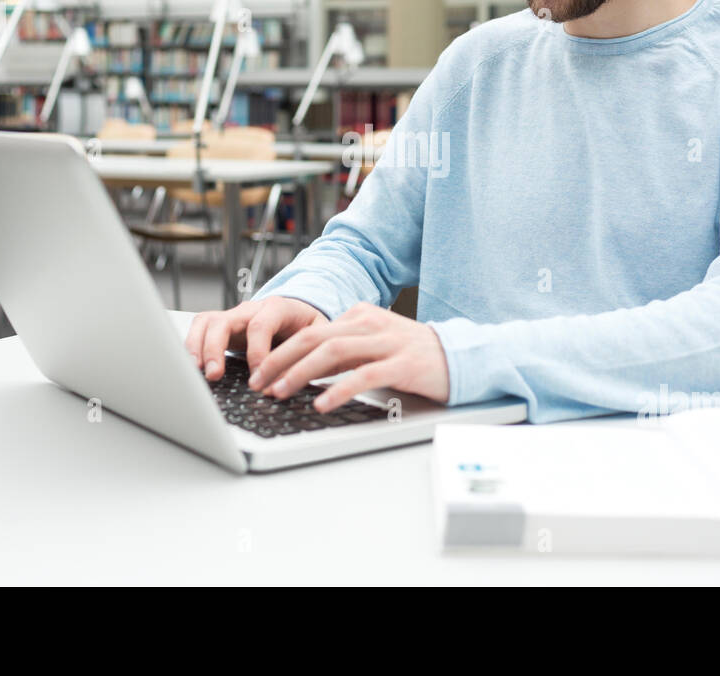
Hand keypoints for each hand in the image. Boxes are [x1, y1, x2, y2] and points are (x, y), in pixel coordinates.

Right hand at [185, 296, 328, 381]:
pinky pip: (201, 329)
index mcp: (278, 307)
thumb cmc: (308, 326)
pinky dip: (193, 346)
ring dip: (198, 348)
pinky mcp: (222, 326)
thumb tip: (280, 387)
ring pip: (207, 323)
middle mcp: (251, 309)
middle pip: (224, 321)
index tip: (258, 379)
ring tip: (198, 372)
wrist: (300, 312)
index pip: (261, 325)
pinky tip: (194, 367)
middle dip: (216, 349)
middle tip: (215, 375)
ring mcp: (234, 316)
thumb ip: (301, 358)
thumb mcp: (315, 339)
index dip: (257, 352)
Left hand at [247, 302, 448, 413]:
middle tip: (258, 382)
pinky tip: (321, 404)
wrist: (462, 357)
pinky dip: (338, 390)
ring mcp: (387, 342)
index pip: (311, 331)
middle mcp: (370, 324)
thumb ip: (344, 350)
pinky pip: (363, 376)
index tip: (260, 373)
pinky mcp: (402, 365)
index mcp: (360, 315)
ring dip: (300, 373)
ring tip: (279, 392)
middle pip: (314, 337)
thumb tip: (303, 369)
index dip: (280, 352)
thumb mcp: (375, 344)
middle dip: (279, 360)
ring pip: (332, 353)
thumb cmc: (415, 356)